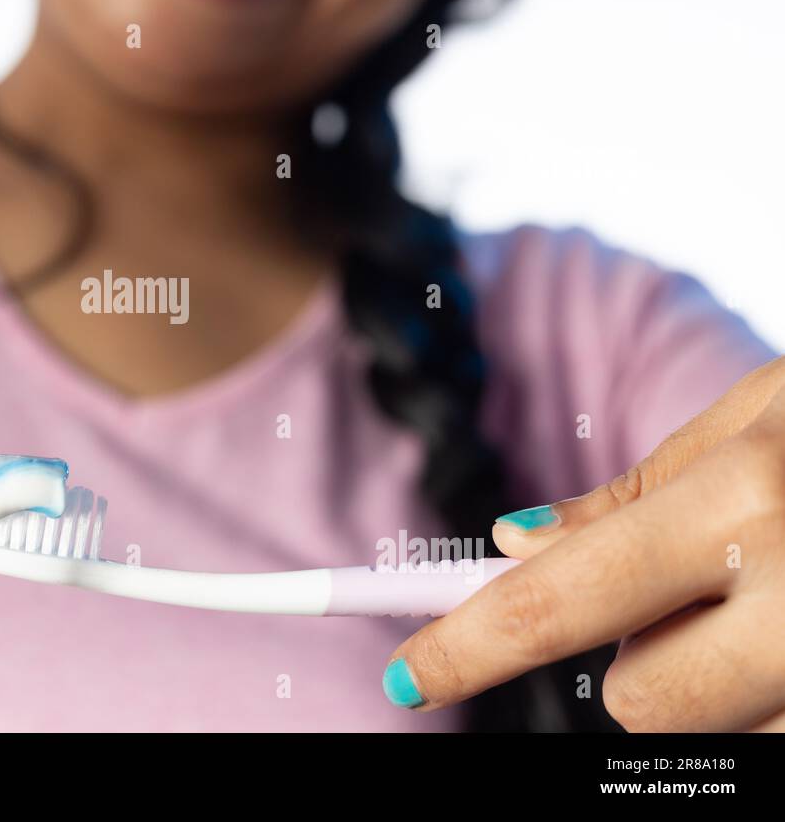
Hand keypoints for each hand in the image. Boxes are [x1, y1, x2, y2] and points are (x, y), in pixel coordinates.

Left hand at [383, 357, 784, 730]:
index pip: (561, 600)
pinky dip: (769, 696)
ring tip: (781, 592)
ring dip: (720, 676)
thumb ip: (634, 492)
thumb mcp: (755, 416)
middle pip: (640, 697)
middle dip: (643, 654)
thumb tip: (514, 541)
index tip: (407, 677)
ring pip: (709, 727)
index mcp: (740, 499)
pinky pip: (775, 739)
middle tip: (701, 586)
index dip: (467, 646)